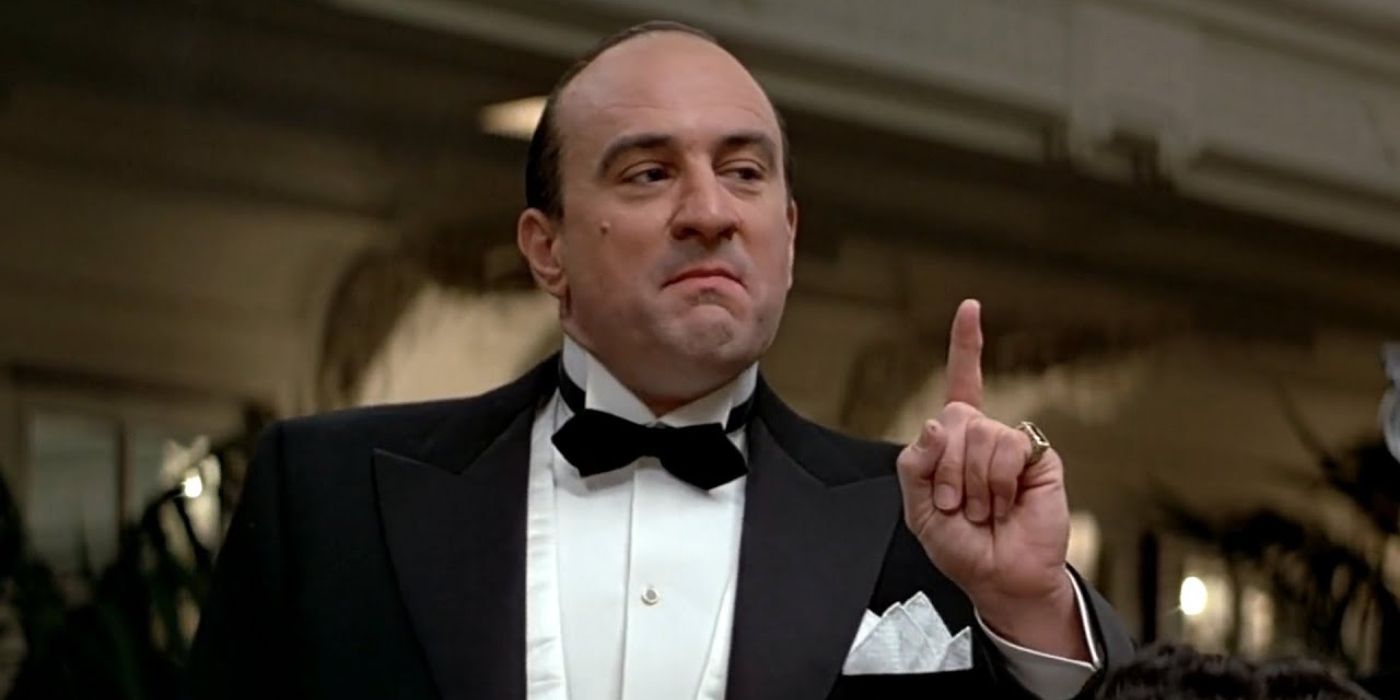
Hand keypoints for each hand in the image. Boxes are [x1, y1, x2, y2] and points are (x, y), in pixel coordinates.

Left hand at [895, 299, 1087, 659]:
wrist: (999, 577)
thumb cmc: (961, 546)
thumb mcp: (917, 509)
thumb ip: (913, 465)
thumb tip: (939, 422)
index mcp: (955, 441)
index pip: (961, 382)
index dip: (966, 344)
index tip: (972, 308)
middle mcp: (985, 435)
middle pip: (953, 420)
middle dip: (944, 470)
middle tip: (955, 505)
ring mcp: (1012, 445)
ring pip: (979, 436)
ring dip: (970, 484)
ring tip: (982, 510)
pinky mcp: (1040, 458)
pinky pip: (1007, 450)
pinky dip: (997, 483)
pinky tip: (1005, 504)